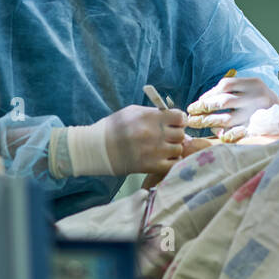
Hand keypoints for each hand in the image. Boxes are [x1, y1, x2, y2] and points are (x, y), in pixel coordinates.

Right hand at [66, 105, 184, 176]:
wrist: (97, 148)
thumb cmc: (114, 127)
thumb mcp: (133, 111)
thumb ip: (154, 113)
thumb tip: (173, 118)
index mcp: (150, 117)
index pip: (180, 117)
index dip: (179, 120)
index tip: (175, 123)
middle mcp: (154, 133)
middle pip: (180, 134)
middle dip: (176, 134)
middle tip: (167, 136)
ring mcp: (154, 151)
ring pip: (178, 149)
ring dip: (173, 148)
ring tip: (163, 148)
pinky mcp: (151, 166)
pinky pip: (173, 163)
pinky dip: (171, 161)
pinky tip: (163, 158)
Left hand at [187, 76, 278, 130]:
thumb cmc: (256, 99)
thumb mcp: (248, 87)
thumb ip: (230, 89)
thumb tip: (202, 101)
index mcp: (254, 83)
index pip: (226, 85)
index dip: (209, 94)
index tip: (197, 103)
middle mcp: (256, 98)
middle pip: (224, 102)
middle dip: (204, 108)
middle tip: (190, 114)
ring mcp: (256, 114)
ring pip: (227, 119)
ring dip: (208, 121)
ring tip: (195, 123)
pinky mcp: (257, 129)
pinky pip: (237, 134)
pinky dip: (224, 134)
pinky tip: (215, 134)